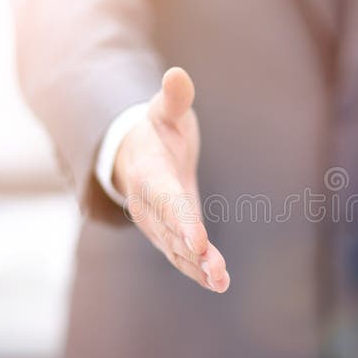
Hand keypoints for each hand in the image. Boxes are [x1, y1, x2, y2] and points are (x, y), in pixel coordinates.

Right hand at [115, 67, 229, 292]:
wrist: (136, 155)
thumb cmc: (156, 130)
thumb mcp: (163, 112)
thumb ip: (173, 99)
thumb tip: (178, 74)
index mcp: (149, 173)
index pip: (166, 199)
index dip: (182, 220)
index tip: (199, 240)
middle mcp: (149, 204)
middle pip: (171, 232)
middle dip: (192, 251)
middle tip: (215, 269)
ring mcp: (157, 223)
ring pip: (176, 250)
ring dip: (197, 267)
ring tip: (221, 281)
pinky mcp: (169, 235)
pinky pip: (182, 256)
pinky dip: (198, 270)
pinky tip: (219, 283)